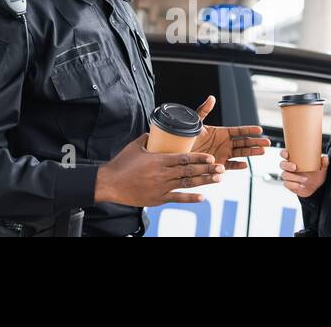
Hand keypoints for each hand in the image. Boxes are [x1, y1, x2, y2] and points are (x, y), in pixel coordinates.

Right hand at [95, 134, 222, 205]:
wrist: (109, 183)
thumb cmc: (121, 164)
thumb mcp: (135, 146)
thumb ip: (147, 138)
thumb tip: (155, 131)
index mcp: (158, 159)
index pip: (183, 158)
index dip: (199, 158)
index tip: (211, 157)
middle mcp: (162, 174)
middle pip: (189, 171)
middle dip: (207, 170)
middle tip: (221, 168)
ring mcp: (160, 187)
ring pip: (186, 184)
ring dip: (204, 182)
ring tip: (217, 179)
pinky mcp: (157, 199)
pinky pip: (177, 198)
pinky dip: (190, 198)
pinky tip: (203, 198)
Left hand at [190, 95, 271, 169]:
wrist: (180, 151)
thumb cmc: (187, 136)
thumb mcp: (197, 123)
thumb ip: (204, 110)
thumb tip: (211, 98)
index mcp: (223, 132)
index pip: (239, 131)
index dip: (249, 130)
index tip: (260, 130)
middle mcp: (225, 143)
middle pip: (244, 142)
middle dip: (256, 142)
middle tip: (268, 143)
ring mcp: (224, 154)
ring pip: (241, 153)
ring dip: (251, 153)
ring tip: (262, 152)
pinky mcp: (219, 164)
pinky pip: (230, 165)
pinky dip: (237, 165)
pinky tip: (244, 164)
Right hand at [278, 149, 328, 197]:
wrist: (315, 188)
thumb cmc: (315, 175)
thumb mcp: (321, 169)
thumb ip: (323, 163)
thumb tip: (325, 158)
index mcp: (294, 160)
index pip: (284, 154)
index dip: (283, 153)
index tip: (287, 154)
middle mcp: (289, 167)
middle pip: (282, 164)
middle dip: (287, 165)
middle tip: (295, 167)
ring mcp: (288, 176)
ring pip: (284, 175)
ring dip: (294, 177)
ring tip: (305, 179)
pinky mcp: (289, 184)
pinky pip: (287, 184)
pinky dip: (294, 185)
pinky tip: (301, 186)